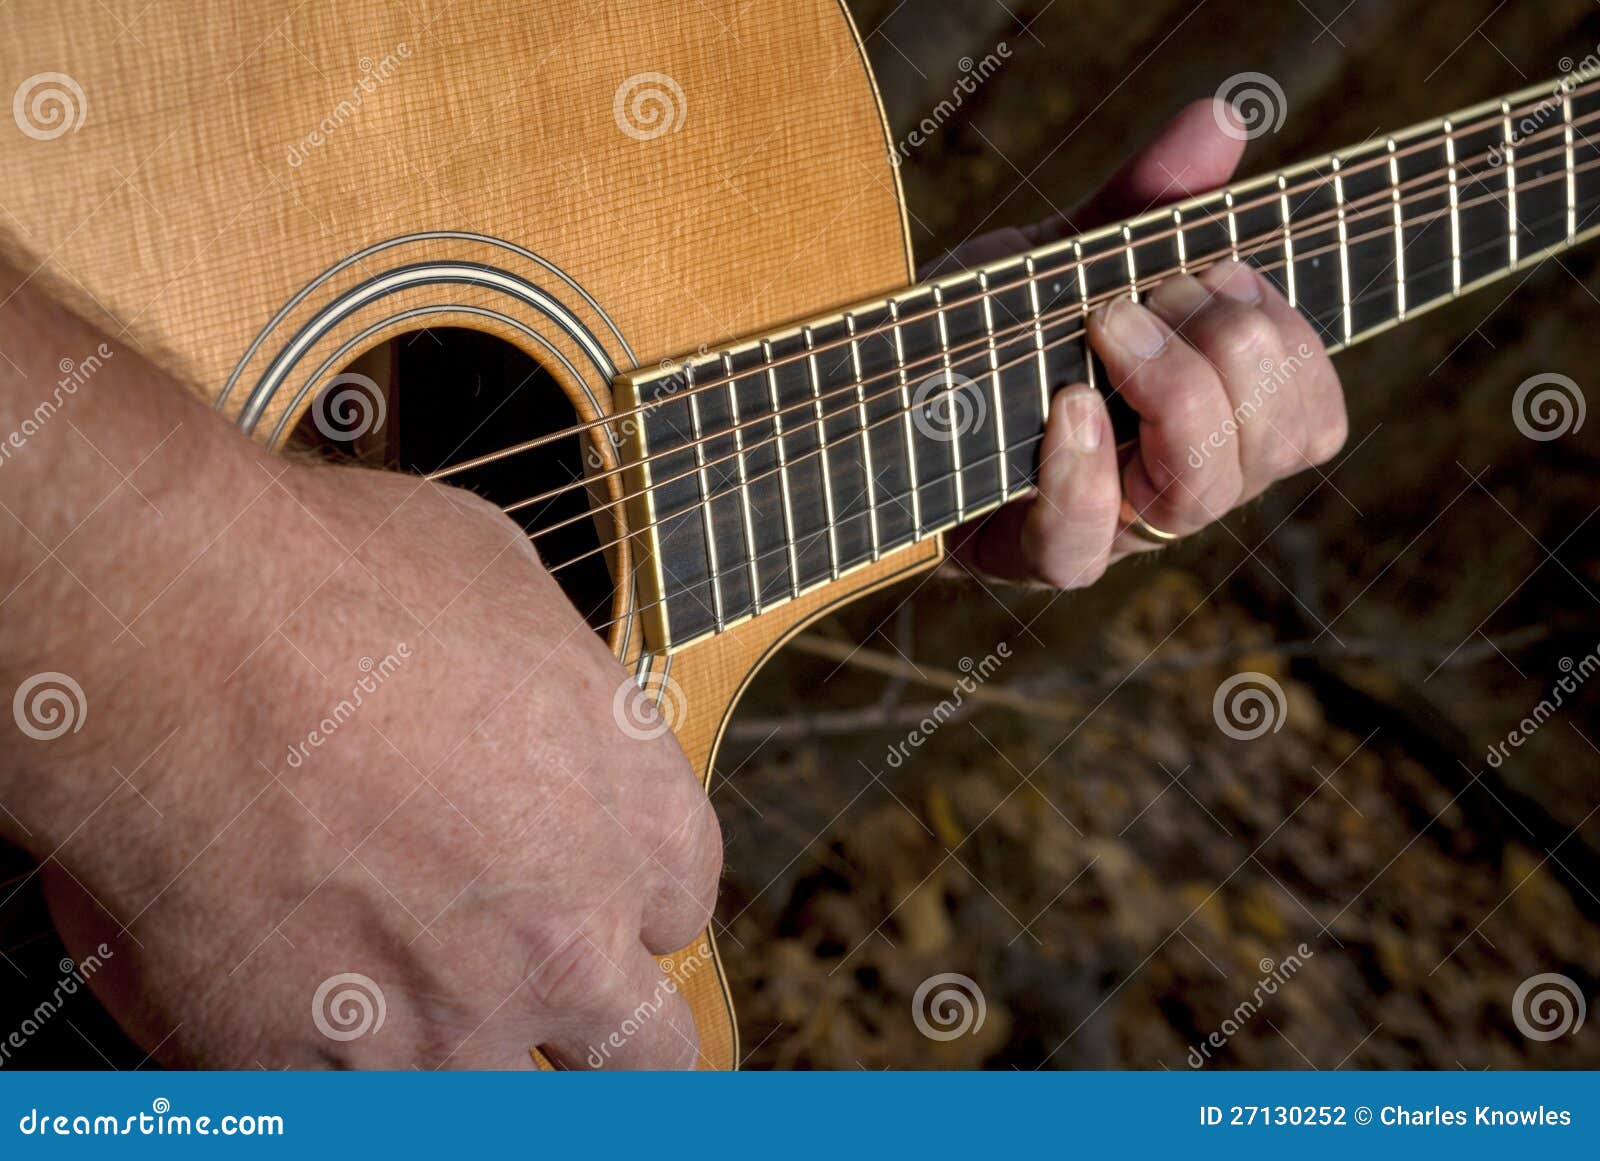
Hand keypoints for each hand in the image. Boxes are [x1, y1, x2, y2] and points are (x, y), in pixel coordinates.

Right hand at [0, 269, 719, 1068]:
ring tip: (405, 1002)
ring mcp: (447, 1025)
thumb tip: (524, 688)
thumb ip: (549, 684)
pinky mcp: (314, 1075)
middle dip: (606, 1029)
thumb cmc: (338, 584)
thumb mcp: (502, 587)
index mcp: (638, 822)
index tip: (579, 880)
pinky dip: (325, 1071)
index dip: (624, 895)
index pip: (678, 910)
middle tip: (540, 991)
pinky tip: (288, 997)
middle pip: (647, 1052)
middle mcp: (568, 942)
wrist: (180, 642)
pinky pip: (347, 1109)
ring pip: (507, 1106)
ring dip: (468, 1060)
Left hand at [949, 99, 1348, 586]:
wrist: (883, 394)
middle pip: (1276, 446)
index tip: (1213, 268)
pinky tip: (1067, 405)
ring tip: (1107, 326)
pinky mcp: (1025, 554)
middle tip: (1146, 292)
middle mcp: (1177, 487)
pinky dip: (1082, 470)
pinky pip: (1082, 544)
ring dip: (1174, 393)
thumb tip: (1224, 116)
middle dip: (1232, 346)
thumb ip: (1146, 203)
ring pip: (1203, 495)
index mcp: (1213, 425)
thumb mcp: (1068, 259)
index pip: (1311, 415)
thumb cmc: (992, 332)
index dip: (1285, 341)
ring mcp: (1108, 530)